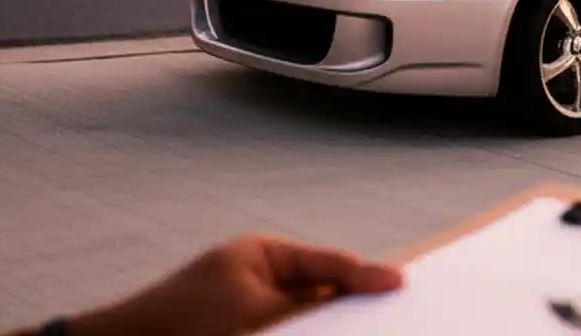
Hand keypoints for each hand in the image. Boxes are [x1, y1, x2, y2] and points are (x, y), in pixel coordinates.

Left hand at [53, 233, 401, 335]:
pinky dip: (311, 325)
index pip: (327, 261)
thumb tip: (352, 294)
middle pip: (324, 285)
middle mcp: (261, 275)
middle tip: (394, 299)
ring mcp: (255, 304)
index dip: (366, 273)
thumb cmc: (181, 320)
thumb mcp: (254, 310)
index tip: (399, 282)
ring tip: (371, 318)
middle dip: (354, 296)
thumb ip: (307, 302)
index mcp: (262, 254)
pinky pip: (292, 323)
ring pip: (310, 309)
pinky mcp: (248, 326)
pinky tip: (335, 326)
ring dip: (333, 317)